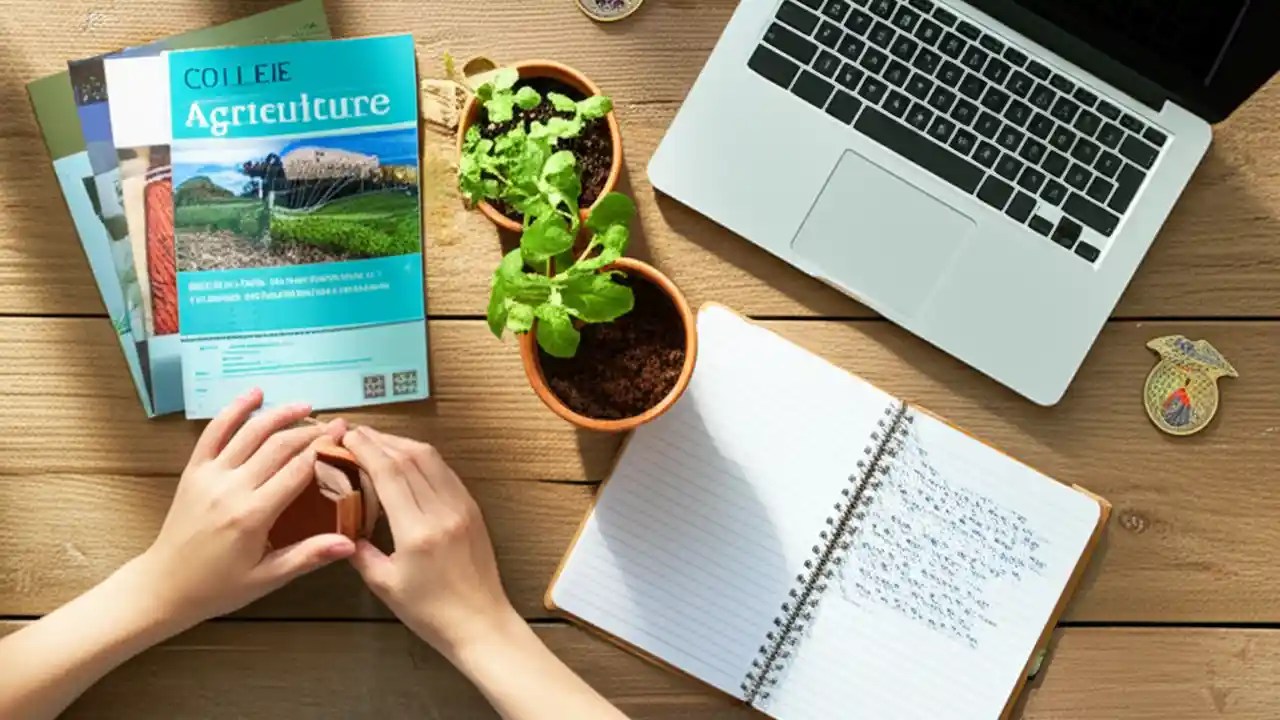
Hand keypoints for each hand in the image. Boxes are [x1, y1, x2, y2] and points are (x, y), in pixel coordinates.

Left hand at [131, 389, 355, 628]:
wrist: (164, 587)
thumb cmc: (218, 587)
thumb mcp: (267, 578)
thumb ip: (308, 556)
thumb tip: (350, 544)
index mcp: (252, 515)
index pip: (297, 470)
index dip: (324, 448)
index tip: (345, 435)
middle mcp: (231, 488)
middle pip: (278, 445)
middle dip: (309, 430)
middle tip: (335, 424)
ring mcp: (209, 475)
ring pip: (249, 432)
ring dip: (279, 414)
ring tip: (305, 406)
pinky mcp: (194, 471)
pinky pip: (214, 432)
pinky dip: (234, 409)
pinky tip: (254, 394)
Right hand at [344, 427, 519, 659]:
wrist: (480, 623)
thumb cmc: (431, 612)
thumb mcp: (384, 584)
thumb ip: (359, 551)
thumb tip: (344, 524)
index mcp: (418, 531)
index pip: (389, 473)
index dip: (366, 449)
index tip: (346, 437)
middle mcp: (443, 511)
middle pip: (410, 458)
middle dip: (380, 440)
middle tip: (355, 434)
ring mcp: (462, 507)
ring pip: (431, 459)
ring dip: (402, 444)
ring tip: (378, 441)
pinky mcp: (473, 509)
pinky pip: (445, 472)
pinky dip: (423, 458)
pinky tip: (407, 459)